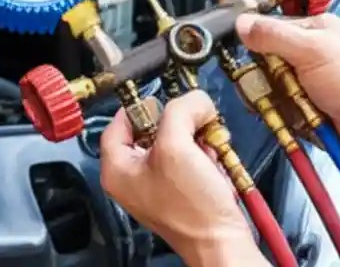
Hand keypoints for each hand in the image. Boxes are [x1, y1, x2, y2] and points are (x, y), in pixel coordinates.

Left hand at [100, 91, 265, 266]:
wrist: (222, 242)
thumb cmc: (192, 208)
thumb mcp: (177, 146)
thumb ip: (180, 112)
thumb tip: (194, 100)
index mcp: (118, 170)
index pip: (118, 124)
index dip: (140, 106)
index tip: (162, 97)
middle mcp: (134, 179)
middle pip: (151, 131)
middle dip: (178, 124)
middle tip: (193, 121)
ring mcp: (159, 187)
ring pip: (175, 143)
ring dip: (196, 139)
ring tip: (207, 146)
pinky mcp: (182, 192)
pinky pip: (191, 159)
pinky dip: (205, 155)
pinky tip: (213, 164)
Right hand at [237, 12, 339, 162]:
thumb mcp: (311, 49)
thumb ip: (273, 36)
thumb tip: (243, 24)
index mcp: (311, 32)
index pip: (266, 32)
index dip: (253, 47)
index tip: (247, 60)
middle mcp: (308, 58)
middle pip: (265, 67)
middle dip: (266, 82)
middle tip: (279, 87)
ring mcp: (308, 87)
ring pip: (271, 95)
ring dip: (279, 104)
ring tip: (298, 106)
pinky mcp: (308, 113)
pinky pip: (282, 118)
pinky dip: (287, 122)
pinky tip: (302, 120)